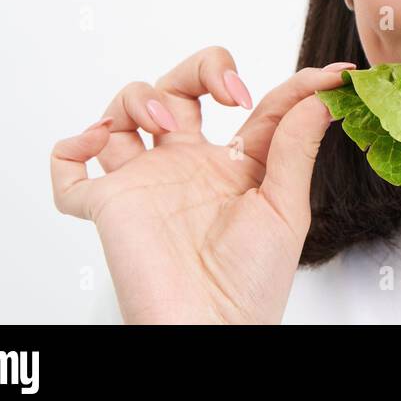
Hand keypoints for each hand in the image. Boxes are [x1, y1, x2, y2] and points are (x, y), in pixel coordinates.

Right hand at [50, 46, 353, 323]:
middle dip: (200, 69)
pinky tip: (95, 139)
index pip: (261, 106)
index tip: (332, 75)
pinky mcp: (109, 206)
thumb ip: (296, 148)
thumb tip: (320, 96)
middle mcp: (188, 166)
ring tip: (166, 122)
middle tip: (229, 92)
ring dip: (140, 97)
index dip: (295, 85)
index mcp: (237, 166)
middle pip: (180, 88)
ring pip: (124, 113)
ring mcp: (146, 182)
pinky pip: (69, 171)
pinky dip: (70, 147)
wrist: (211, 331)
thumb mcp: (287, 209)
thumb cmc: (251, 285)